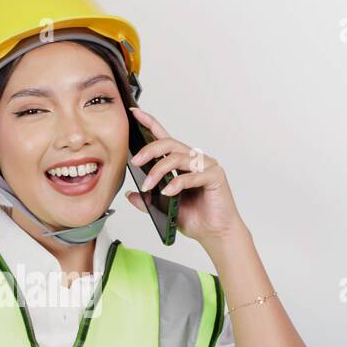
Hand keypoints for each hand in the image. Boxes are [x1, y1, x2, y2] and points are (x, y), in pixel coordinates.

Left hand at [125, 106, 244, 245]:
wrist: (216, 234)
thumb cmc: (195, 218)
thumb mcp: (164, 208)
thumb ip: (148, 200)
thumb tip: (130, 194)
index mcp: (182, 163)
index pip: (164, 138)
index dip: (150, 123)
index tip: (134, 113)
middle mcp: (194, 160)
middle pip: (169, 144)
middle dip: (149, 150)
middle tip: (135, 162)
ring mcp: (206, 166)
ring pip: (178, 158)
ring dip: (159, 171)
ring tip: (149, 186)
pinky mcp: (215, 176)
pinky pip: (192, 175)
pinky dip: (177, 183)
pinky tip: (168, 192)